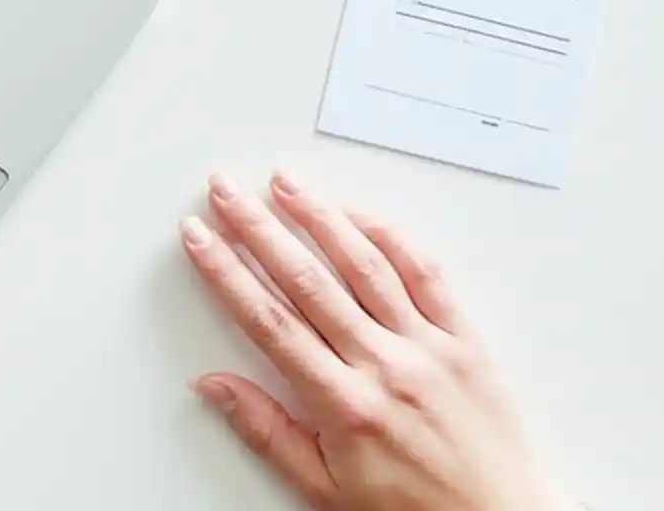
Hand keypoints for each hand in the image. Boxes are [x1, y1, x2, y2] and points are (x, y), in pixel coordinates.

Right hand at [182, 171, 569, 510]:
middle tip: (226, 190)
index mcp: (345, 405)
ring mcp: (428, 346)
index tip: (199, 237)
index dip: (226, 272)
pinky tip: (360, 214)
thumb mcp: (324, 488)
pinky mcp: (465, 337)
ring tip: (285, 183)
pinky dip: (391, 237)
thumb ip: (267, 430)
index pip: (269, 321)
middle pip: (308, 280)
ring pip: (365, 264)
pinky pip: (426, 274)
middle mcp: (385, 365)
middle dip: (258, 227)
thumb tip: (214, 387)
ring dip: (320, 216)